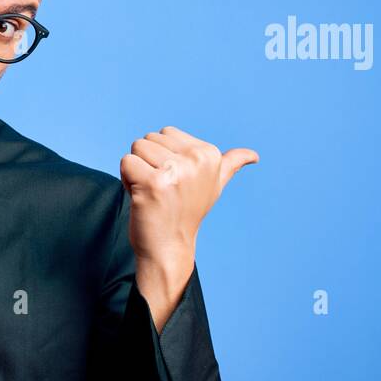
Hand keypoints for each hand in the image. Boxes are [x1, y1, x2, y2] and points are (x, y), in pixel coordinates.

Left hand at [120, 126, 258, 266]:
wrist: (169, 246)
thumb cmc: (187, 212)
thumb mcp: (215, 186)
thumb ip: (230, 165)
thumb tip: (253, 156)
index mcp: (210, 154)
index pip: (166, 133)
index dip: (162, 156)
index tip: (173, 180)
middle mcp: (196, 160)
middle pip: (148, 138)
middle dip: (147, 162)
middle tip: (161, 189)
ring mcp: (175, 171)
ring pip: (137, 148)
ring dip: (136, 171)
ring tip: (151, 192)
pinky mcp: (153, 183)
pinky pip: (126, 162)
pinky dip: (127, 180)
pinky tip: (141, 197)